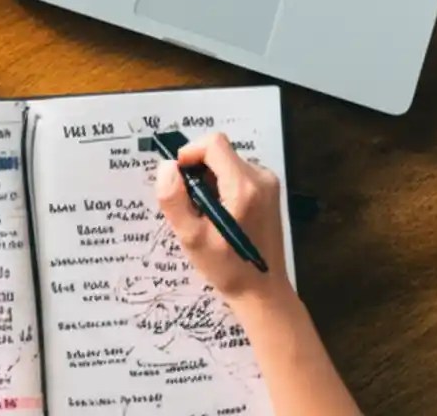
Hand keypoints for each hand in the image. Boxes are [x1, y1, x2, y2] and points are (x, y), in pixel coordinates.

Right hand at [155, 132, 291, 305]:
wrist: (263, 292)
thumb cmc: (226, 268)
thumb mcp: (191, 238)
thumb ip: (174, 199)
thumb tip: (166, 166)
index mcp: (244, 186)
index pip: (213, 143)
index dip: (190, 153)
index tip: (179, 179)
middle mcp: (261, 177)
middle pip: (219, 153)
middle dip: (198, 172)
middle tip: (192, 206)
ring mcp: (269, 184)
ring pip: (227, 163)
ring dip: (209, 181)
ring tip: (206, 215)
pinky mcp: (270, 191)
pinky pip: (238, 174)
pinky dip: (222, 186)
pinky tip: (221, 216)